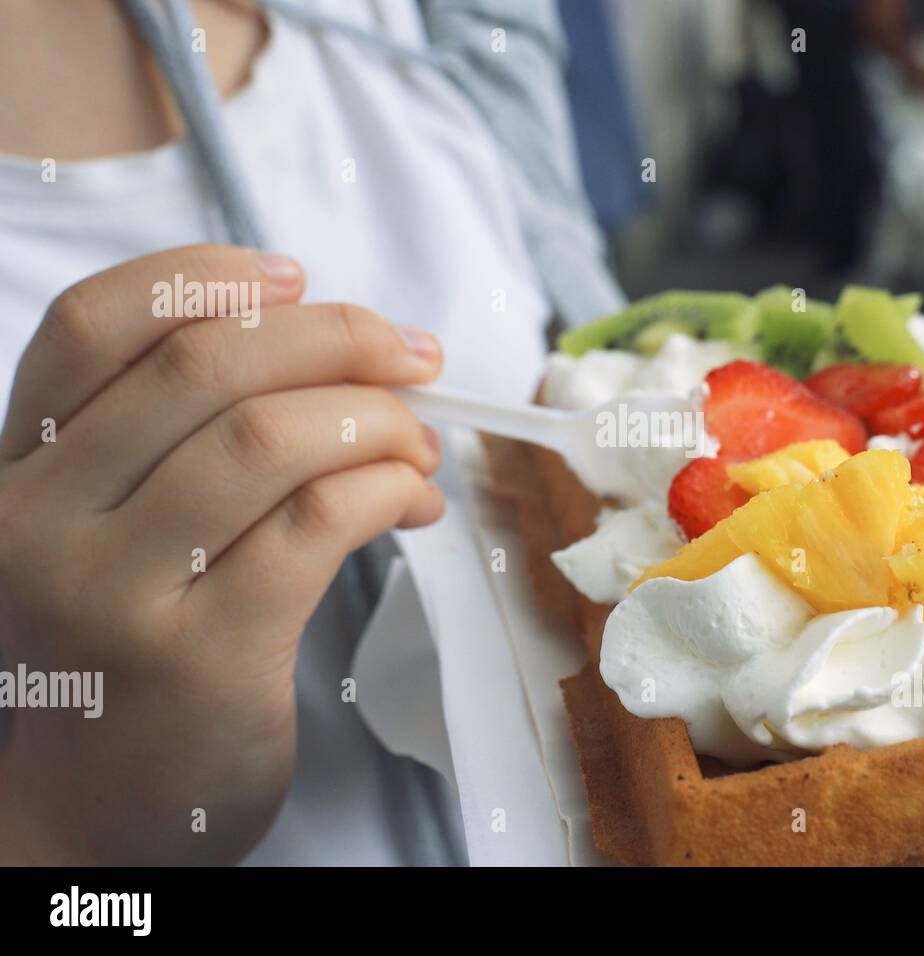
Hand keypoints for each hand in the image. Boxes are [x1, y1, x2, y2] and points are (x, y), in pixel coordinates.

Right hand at [0, 245, 444, 863]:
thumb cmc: (127, 655)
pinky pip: (321, 521)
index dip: (206, 277)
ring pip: (274, 438)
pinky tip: (411, 504)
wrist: (91, 816)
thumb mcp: (114, 537)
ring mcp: (113, 590)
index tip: (298, 276)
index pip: (95, 326)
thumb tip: (343, 355)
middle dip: (339, 338)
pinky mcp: (201, 654)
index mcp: (19, 471)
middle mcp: (42, 520)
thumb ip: (183, 444)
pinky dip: (388, 489)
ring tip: (420, 451)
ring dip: (381, 422)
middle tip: (416, 359)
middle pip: (207, 365)